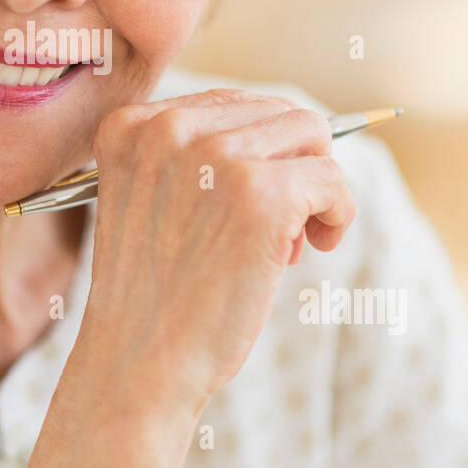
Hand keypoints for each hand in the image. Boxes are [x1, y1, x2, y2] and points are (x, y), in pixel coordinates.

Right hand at [75, 87, 355, 424]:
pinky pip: (332, 179)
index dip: (256, 153)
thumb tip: (290, 127)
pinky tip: (314, 247)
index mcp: (130, 126)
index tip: (249, 203)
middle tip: (280, 227)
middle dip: (290, 164)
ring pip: (310, 136)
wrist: (137, 364)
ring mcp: (215, 157)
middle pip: (275, 111)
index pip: (227, 103)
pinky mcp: (262, 194)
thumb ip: (192, 154)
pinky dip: (337, 214)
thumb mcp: (147, 199)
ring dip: (315, 186)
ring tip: (294, 239)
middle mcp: (167, 128)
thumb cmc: (150, 295)